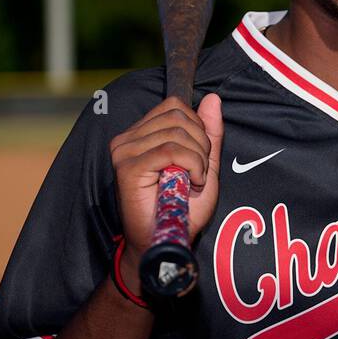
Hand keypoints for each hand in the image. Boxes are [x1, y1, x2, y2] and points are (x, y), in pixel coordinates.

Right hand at [109, 94, 223, 293]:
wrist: (166, 240)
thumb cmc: (182, 207)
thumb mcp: (205, 164)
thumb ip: (209, 133)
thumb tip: (212, 98)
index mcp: (142, 133)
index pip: (175, 105)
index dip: (198, 127)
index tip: (200, 156)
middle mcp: (128, 137)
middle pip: (179, 115)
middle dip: (201, 143)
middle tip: (199, 172)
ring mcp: (125, 150)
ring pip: (178, 132)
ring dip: (199, 159)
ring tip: (192, 181)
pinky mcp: (128, 166)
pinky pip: (171, 151)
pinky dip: (192, 166)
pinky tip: (190, 184)